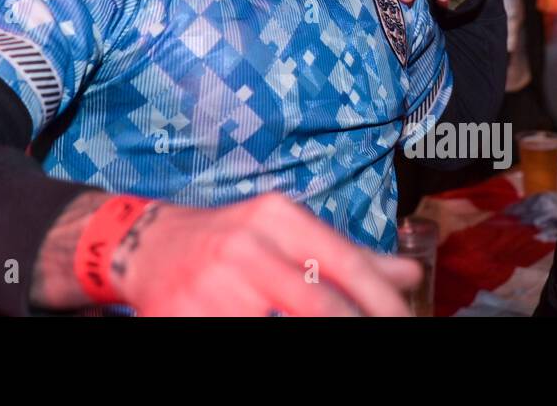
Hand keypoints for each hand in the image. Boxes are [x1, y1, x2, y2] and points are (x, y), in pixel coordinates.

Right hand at [113, 194, 420, 315]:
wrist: (148, 245)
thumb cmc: (228, 239)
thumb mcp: (283, 232)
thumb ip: (345, 255)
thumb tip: (408, 274)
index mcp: (275, 217)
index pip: (346, 262)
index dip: (383, 301)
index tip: (405, 320)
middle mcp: (244, 244)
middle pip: (320, 305)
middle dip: (356, 327)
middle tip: (379, 339)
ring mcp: (212, 283)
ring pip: (282, 327)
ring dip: (314, 337)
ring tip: (335, 337)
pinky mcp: (186, 314)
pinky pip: (243, 335)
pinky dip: (266, 334)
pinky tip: (273, 328)